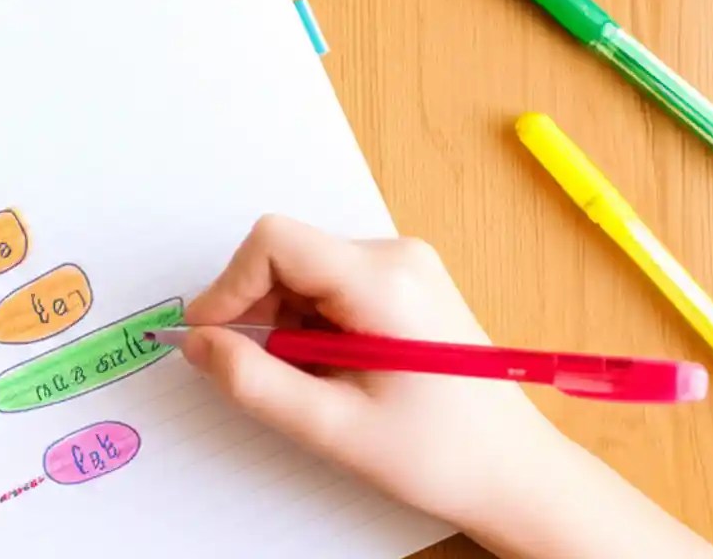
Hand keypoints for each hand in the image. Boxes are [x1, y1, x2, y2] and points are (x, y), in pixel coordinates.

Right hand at [182, 215, 562, 525]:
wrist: (514, 471)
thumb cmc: (441, 454)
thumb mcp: (332, 427)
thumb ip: (253, 382)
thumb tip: (198, 345)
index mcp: (383, 280)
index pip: (274, 241)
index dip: (229, 287)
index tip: (212, 338)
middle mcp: (396, 256)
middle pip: (286, 256)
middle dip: (256, 311)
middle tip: (262, 374)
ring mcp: (404, 267)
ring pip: (303, 273)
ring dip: (283, 323)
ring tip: (310, 383)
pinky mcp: (404, 284)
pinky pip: (329, 286)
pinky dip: (309, 326)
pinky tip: (330, 372)